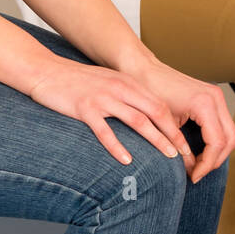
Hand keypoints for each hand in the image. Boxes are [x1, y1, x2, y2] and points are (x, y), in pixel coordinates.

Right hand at [28, 58, 234, 181]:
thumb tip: (150, 118)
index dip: (176, 126)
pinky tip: (127, 161)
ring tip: (169, 157)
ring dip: (156, 140)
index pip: (161, 106)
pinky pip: (105, 131)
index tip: (186, 144)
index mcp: (129, 84)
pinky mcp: (85, 109)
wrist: (47, 72)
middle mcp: (121, 89)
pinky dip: (118, 147)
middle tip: (185, 155)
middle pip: (156, 112)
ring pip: (138, 121)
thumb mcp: (111, 84)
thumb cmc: (80, 82)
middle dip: (174, 135)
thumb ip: (130, 97)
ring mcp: (104, 99)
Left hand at [130, 60, 234, 181]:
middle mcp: (215, 98)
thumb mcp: (164, 125)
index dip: (207, 164)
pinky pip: (223, 126)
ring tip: (198, 164)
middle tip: (198, 173)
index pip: (217, 142)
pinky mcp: (213, 98)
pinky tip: (199, 151)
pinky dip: (215, 141)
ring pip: (231, 133)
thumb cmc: (148, 93)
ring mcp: (216, 96)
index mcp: (204, 104)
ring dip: (217, 152)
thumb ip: (180, 146)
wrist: (143, 70)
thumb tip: (190, 169)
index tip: (194, 176)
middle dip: (216, 160)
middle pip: (231, 139)